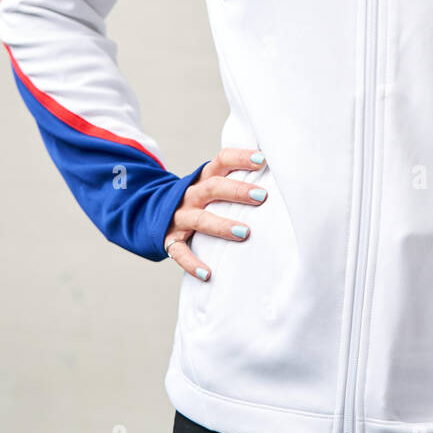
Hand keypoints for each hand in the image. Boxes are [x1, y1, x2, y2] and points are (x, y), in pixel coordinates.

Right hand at [163, 148, 267, 279]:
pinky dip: (192, 264)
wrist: (156, 212)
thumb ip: (237, 179)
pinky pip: (180, 252)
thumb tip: (277, 175)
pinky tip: (208, 274)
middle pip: (212, 187)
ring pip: (200, 219)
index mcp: (205, 177)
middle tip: (261, 196)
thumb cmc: (201, 199)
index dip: (240, 158)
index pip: (222, 160)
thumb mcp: (213, 183)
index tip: (261, 159)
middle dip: (237, 191)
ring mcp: (180, 217)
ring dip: (222, 226)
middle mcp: (191, 194)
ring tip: (245, 233)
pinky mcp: (170, 239)